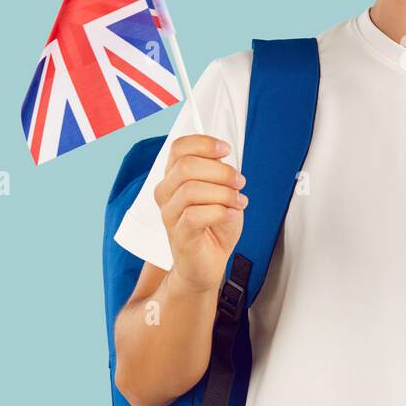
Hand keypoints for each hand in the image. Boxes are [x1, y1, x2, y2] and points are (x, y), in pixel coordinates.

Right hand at [153, 134, 246, 294]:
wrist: (209, 262)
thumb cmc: (214, 225)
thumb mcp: (220, 191)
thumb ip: (217, 172)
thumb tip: (222, 157)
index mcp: (174, 177)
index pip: (179, 147)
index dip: (204, 143)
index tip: (226, 150)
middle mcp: (166, 193)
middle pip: (186, 165)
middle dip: (221, 171)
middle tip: (240, 183)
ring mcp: (169, 214)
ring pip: (192, 189)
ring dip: (224, 193)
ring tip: (238, 201)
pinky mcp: (179, 235)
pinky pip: (196, 215)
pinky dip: (221, 212)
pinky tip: (230, 215)